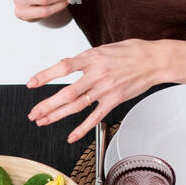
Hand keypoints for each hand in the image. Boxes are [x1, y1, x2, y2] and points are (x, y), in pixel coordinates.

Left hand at [26, 39, 166, 143]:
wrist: (153, 60)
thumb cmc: (131, 52)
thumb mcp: (104, 48)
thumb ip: (87, 59)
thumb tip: (72, 67)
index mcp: (92, 57)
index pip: (63, 67)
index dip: (45, 76)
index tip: (32, 83)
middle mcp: (96, 74)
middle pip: (66, 93)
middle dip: (47, 104)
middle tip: (33, 113)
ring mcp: (105, 89)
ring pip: (77, 105)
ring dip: (57, 115)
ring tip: (43, 121)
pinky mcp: (114, 100)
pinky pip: (95, 117)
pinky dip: (82, 128)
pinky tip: (71, 136)